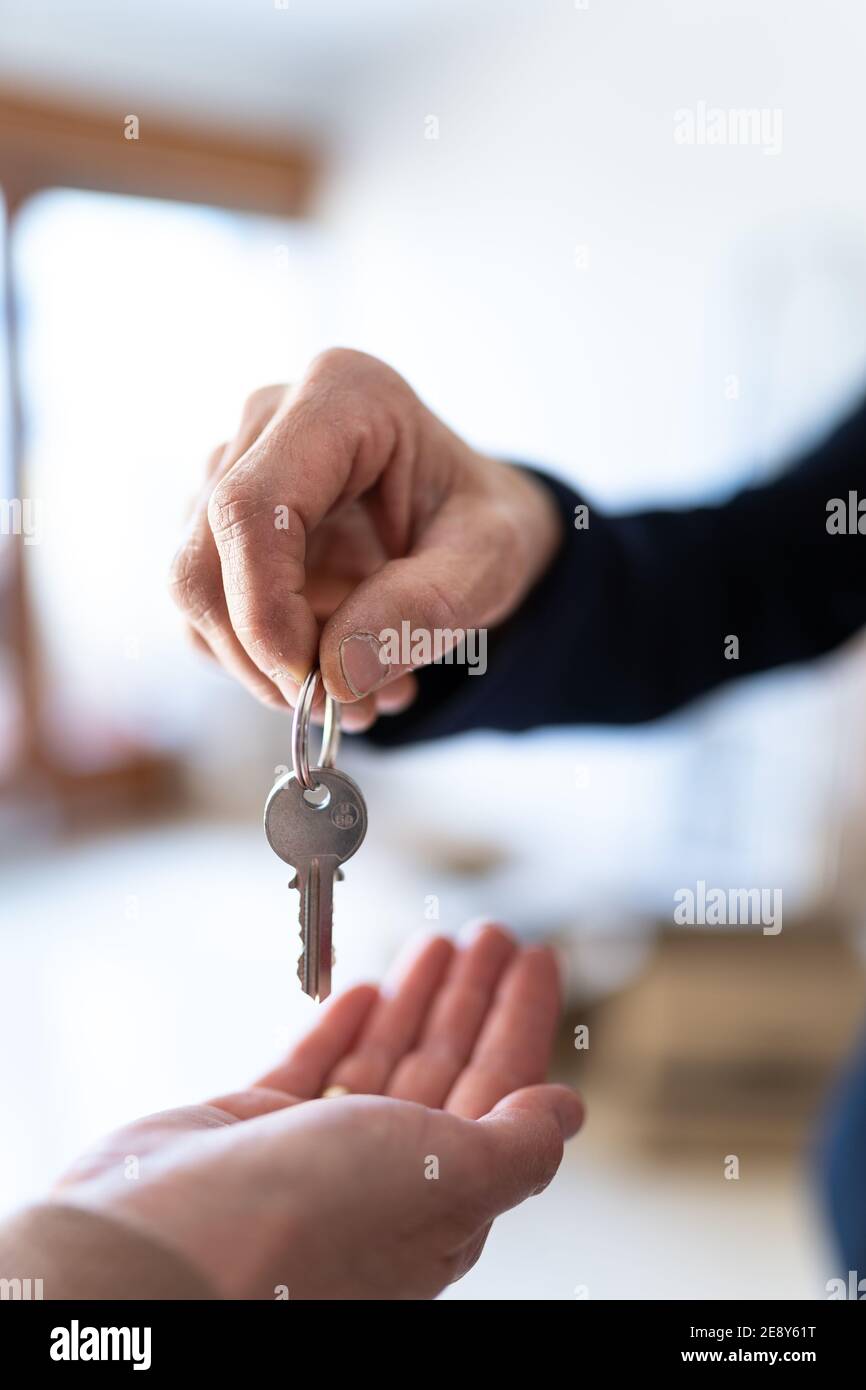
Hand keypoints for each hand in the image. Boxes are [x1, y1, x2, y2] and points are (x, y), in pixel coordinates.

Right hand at [54, 926, 581, 1299]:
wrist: (168, 1241)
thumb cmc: (315, 1218)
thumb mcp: (447, 1175)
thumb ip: (515, 1146)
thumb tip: (567, 1112)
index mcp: (443, 1199)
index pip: (501, 1091)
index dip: (522, 1020)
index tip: (538, 958)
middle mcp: (384, 1179)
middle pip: (445, 1067)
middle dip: (472, 996)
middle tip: (491, 930)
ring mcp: (315, 1153)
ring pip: (382, 1060)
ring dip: (415, 998)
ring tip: (438, 938)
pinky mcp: (254, 1131)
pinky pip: (312, 1068)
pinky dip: (341, 1028)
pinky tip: (365, 990)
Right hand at [169, 349, 561, 729]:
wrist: (470, 526)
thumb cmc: (485, 526)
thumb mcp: (491, 563)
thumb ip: (423, 609)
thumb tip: (333, 674)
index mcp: (342, 396)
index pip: (251, 508)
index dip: (264, 610)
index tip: (312, 684)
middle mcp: (269, 419)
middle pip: (204, 559)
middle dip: (264, 656)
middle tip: (346, 707)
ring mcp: (232, 468)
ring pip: (196, 595)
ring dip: (268, 670)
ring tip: (364, 689)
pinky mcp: (217, 524)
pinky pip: (206, 614)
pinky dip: (262, 663)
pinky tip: (335, 666)